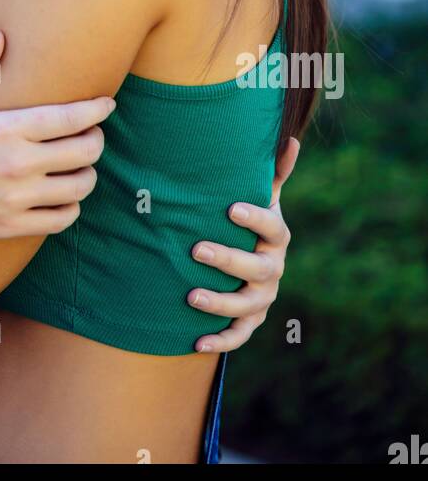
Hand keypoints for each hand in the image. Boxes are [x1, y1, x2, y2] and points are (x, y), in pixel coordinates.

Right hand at [0, 30, 115, 252]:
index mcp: (2, 128)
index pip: (69, 118)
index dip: (96, 110)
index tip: (107, 105)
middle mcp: (15, 164)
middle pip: (84, 151)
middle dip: (96, 140)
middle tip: (92, 135)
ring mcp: (14, 199)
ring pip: (78, 187)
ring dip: (86, 174)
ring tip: (80, 166)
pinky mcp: (9, 227)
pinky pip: (60, 220)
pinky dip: (70, 208)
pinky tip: (63, 198)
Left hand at [188, 136, 299, 352]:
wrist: (249, 262)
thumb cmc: (248, 222)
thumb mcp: (261, 196)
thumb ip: (273, 172)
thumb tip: (290, 138)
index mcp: (276, 236)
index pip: (272, 227)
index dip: (255, 218)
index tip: (231, 208)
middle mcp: (273, 269)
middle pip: (258, 269)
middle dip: (228, 260)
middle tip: (197, 249)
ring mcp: (263, 298)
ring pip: (248, 306)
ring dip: (220, 303)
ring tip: (191, 296)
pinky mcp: (251, 321)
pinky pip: (239, 335)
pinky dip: (220, 340)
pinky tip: (196, 342)